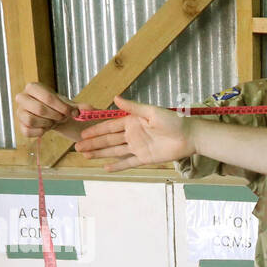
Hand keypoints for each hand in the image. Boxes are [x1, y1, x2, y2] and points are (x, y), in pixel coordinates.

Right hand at [14, 81, 81, 140]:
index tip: (72, 113)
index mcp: (33, 87)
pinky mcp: (20, 125)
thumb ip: (81, 107)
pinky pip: (27, 131)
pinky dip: (40, 132)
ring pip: (31, 120)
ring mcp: (19, 111)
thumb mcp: (71, 105)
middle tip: (62, 118)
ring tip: (53, 122)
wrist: (54, 116)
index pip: (47, 97)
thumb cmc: (60, 108)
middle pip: (39, 109)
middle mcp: (22, 97)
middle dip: (56, 116)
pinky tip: (46, 128)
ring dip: (47, 124)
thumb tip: (90, 109)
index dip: (62, 107)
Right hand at [75, 96, 193, 170]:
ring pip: (115, 151)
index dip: (95, 130)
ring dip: (100, 153)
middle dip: (93, 144)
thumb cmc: (173, 121)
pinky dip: (117, 166)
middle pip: (108, 140)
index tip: (82, 134)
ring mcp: (137, 147)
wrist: (189, 137)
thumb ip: (133, 107)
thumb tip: (115, 98)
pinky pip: (128, 163)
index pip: (109, 127)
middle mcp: (132, 135)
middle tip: (77, 147)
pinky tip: (105, 168)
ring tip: (85, 156)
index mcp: (132, 122)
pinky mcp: (145, 158)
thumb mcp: (152, 112)